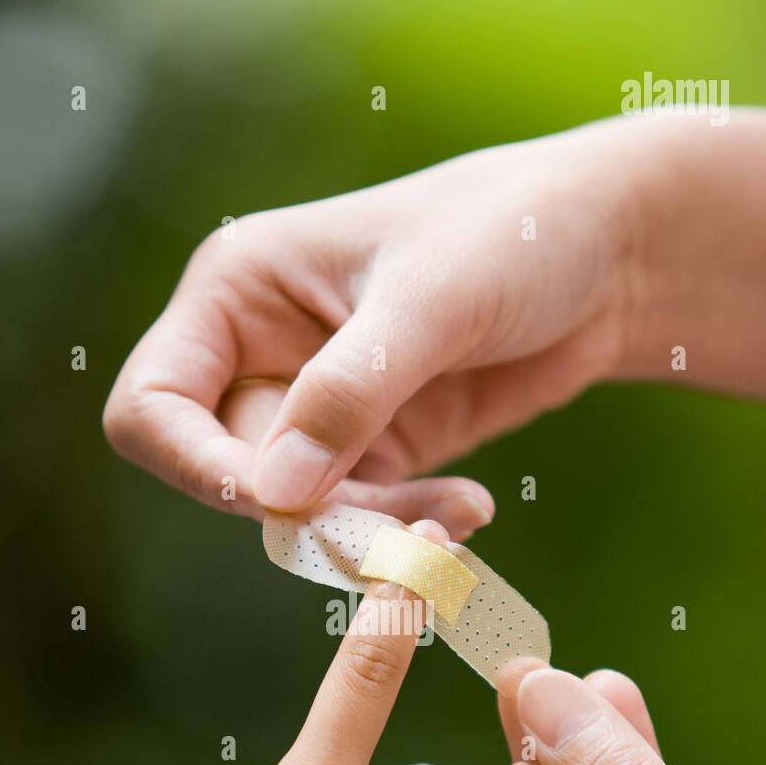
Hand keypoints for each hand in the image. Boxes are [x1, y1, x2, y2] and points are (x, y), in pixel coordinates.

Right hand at [103, 116, 642, 531]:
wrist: (610, 255)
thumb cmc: (516, 233)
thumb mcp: (430, 301)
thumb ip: (349, 393)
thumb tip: (273, 499)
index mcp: (237, 291)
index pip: (155, 406)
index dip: (197, 467)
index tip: (280, 503)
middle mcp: (260, 352)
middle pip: (233, 473)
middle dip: (312, 511)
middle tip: (401, 527)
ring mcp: (317, 409)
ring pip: (300, 512)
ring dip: (370, 531)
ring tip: (455, 515)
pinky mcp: (374, 451)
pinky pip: (361, 519)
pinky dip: (407, 530)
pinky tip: (471, 509)